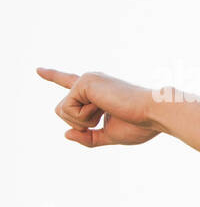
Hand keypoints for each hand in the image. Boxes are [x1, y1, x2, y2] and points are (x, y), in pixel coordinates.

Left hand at [40, 68, 160, 146]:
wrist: (154, 114)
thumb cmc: (140, 124)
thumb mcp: (110, 136)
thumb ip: (89, 137)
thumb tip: (66, 134)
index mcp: (97, 92)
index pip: (70, 84)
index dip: (54, 76)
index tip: (38, 70)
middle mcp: (90, 81)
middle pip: (63, 111)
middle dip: (80, 124)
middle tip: (107, 117)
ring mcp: (86, 80)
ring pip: (62, 111)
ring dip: (83, 121)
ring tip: (108, 112)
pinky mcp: (84, 82)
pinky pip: (67, 110)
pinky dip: (84, 117)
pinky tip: (104, 108)